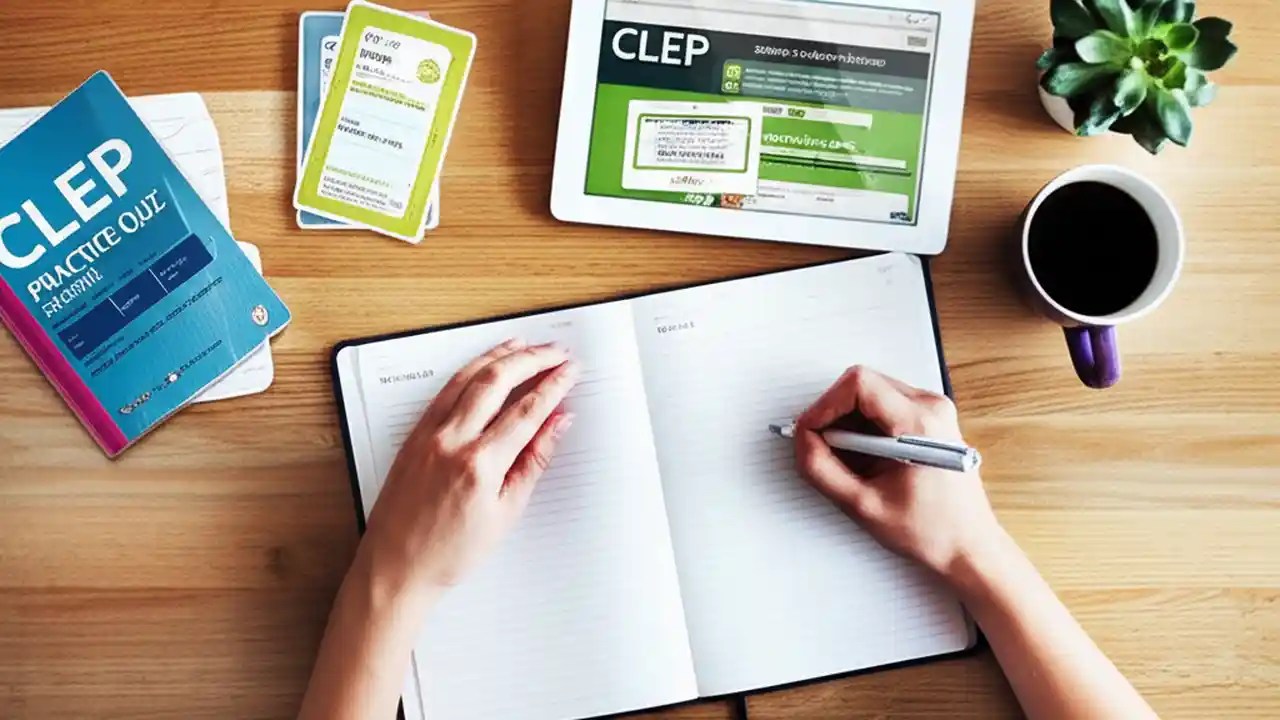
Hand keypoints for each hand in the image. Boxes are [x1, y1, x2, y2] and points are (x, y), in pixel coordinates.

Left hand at [359, 339, 578, 604]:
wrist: (396, 566)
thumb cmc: (448, 552)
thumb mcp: (505, 513)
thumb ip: (533, 461)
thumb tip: (556, 425)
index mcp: (479, 465)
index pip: (527, 411)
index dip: (554, 385)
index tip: (570, 371)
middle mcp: (451, 442)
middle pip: (498, 381)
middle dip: (532, 360)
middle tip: (555, 353)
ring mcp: (428, 435)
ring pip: (468, 377)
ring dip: (500, 355)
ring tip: (524, 345)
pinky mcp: (414, 435)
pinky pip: (444, 390)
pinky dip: (469, 370)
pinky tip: (484, 364)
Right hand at [792, 366, 1001, 579]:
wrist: (969, 546)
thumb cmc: (932, 531)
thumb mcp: (864, 506)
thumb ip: (822, 470)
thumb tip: (802, 441)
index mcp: (920, 424)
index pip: (859, 385)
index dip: (824, 405)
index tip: (810, 431)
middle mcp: (931, 407)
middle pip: (863, 384)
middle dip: (833, 414)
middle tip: (822, 448)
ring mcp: (933, 410)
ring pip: (870, 393)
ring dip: (847, 422)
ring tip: (847, 460)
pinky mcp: (930, 418)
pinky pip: (884, 406)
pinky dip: (863, 427)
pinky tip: (864, 458)